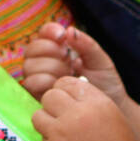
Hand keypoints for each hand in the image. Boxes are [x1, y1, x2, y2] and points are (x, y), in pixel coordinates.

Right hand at [24, 23, 139, 140]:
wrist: (110, 109)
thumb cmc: (106, 84)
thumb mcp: (100, 61)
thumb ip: (87, 44)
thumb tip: (69, 30)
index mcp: (60, 50)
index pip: (44, 34)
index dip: (49, 32)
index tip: (62, 37)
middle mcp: (46, 63)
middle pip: (32, 49)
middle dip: (49, 51)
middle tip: (68, 58)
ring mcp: (41, 79)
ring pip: (29, 66)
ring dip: (49, 66)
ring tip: (67, 73)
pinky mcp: (38, 96)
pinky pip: (30, 83)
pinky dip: (44, 81)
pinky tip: (59, 84)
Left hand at [31, 77, 139, 140]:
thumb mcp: (116, 118)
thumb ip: (94, 103)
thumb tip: (74, 93)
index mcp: (98, 103)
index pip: (68, 82)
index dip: (67, 90)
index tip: (71, 99)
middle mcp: (77, 113)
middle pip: (50, 94)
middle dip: (53, 102)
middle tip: (62, 113)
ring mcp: (61, 131)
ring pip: (38, 113)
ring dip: (46, 118)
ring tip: (58, 128)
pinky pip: (42, 134)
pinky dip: (49, 138)